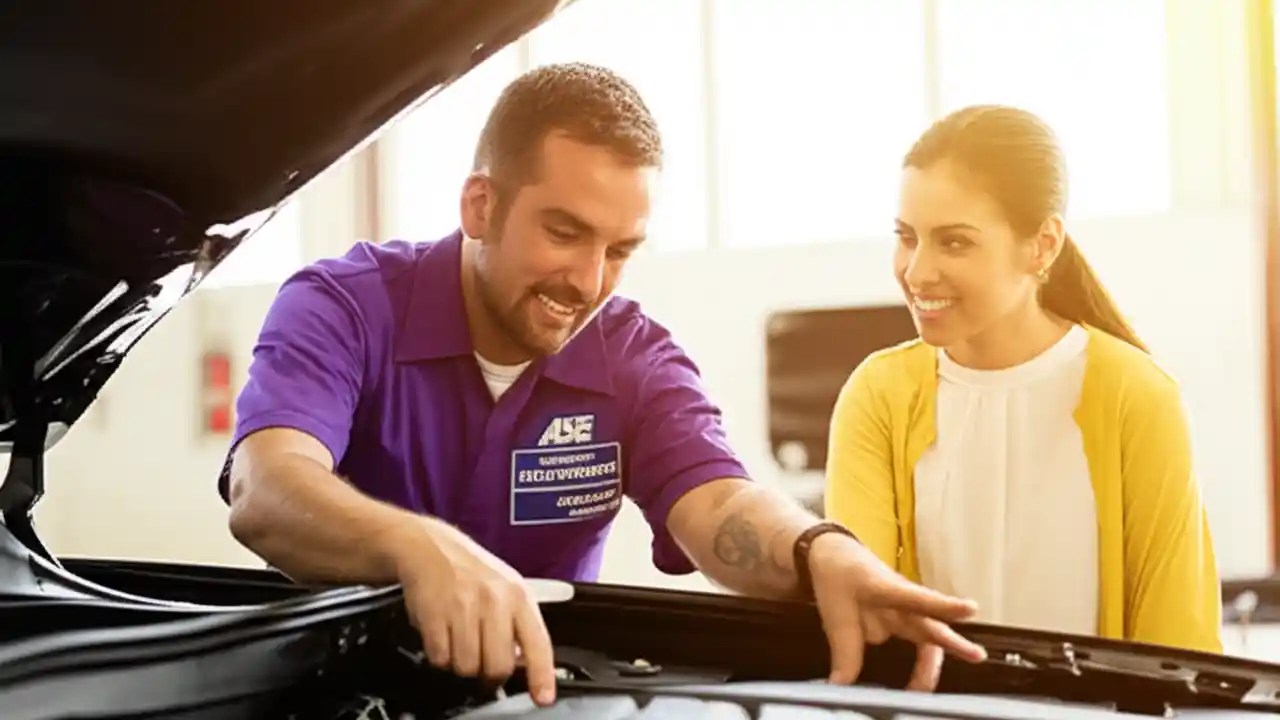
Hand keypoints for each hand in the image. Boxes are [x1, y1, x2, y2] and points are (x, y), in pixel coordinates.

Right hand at [386, 517, 556, 705]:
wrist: (428, 547)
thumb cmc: (471, 573)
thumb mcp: (507, 590)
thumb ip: (519, 626)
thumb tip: (527, 665)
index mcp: (519, 597)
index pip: (538, 643)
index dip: (541, 675)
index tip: (543, 698)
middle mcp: (495, 601)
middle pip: (497, 666)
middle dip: (488, 674)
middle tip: (481, 661)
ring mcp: (464, 607)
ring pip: (467, 666)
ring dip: (460, 663)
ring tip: (459, 641)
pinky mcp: (435, 614)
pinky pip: (440, 657)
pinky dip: (439, 654)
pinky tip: (442, 634)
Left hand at [808, 533, 986, 691]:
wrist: (833, 553)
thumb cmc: (839, 575)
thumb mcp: (835, 614)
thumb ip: (845, 652)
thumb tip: (842, 685)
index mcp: (888, 589)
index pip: (919, 598)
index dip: (944, 605)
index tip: (971, 608)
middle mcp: (903, 601)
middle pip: (930, 624)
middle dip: (953, 642)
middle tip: (976, 655)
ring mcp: (905, 611)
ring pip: (928, 638)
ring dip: (930, 664)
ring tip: (927, 689)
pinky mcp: (901, 620)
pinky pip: (917, 642)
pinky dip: (919, 666)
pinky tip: (916, 687)